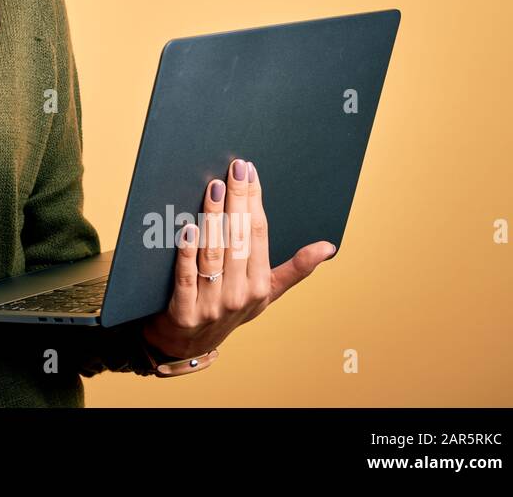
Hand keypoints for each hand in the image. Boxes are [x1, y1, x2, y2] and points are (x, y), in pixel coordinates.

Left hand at [137, 158, 335, 368]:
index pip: (258, 235)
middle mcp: (239, 295)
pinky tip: (187, 227)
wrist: (189, 344)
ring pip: (213, 254)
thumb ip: (295, 270)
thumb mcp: (267, 293)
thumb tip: (329, 247)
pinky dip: (186, 253)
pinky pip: (185, 276)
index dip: (254, 201)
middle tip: (234, 168)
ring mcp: (211, 304)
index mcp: (260, 286)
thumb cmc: (230, 309)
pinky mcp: (184, 311)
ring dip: (213, 219)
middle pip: (238, 239)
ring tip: (213, 188)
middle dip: (237, 200)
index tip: (250, 171)